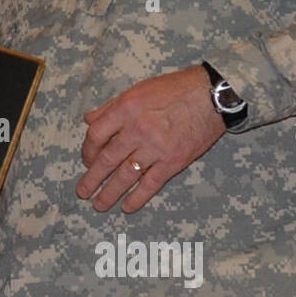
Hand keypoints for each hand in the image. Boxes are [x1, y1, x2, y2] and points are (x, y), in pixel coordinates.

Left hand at [75, 67, 224, 212]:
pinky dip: (137, 197)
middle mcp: (137, 130)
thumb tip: (88, 119)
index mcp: (126, 109)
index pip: (96, 135)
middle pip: (107, 159)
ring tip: (99, 205)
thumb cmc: (175, 89)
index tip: (86, 160)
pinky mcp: (173, 161)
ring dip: (110, 192)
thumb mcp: (138, 90)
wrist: (212, 97)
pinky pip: (151, 184)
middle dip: (92, 178)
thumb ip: (111, 106)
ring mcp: (156, 148)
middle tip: (82, 192)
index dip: (87, 151)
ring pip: (126, 175)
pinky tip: (127, 207)